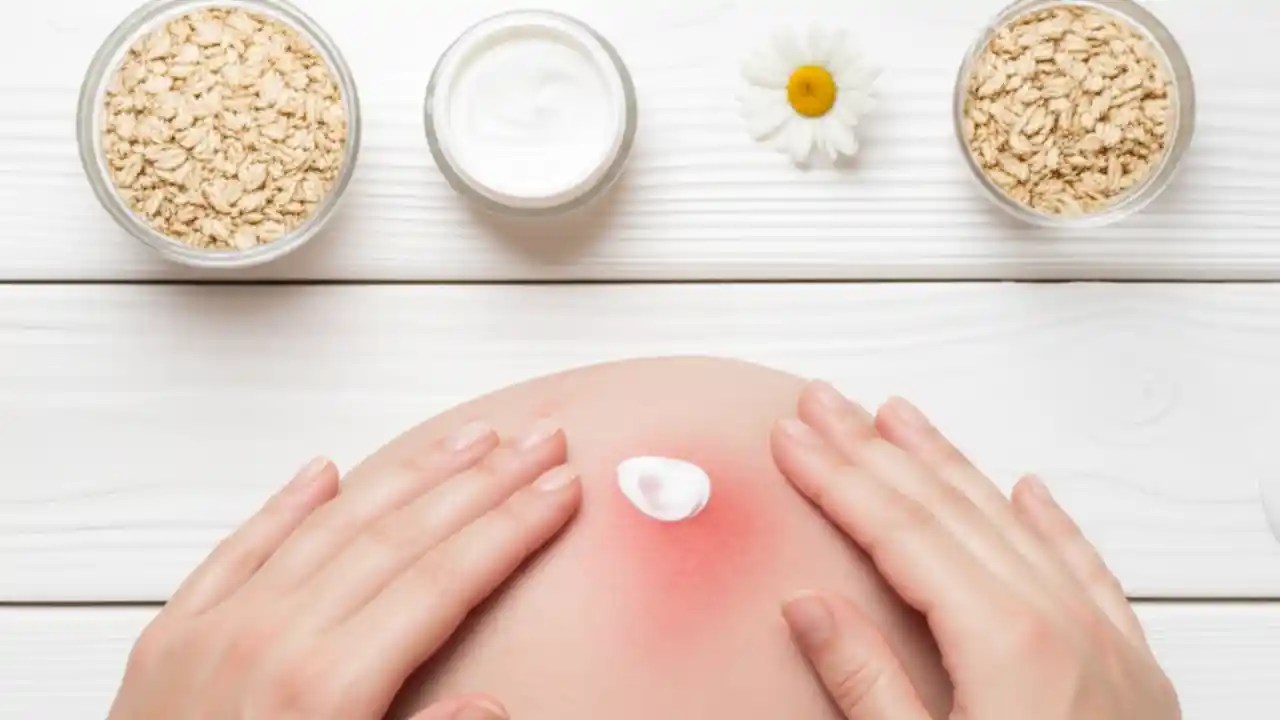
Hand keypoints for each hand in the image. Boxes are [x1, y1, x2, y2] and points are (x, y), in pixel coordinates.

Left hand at [109, 419, 580, 719]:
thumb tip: (490, 706)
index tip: (559, 490)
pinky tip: (324, 471)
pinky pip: (239, 548)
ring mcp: (218, 629)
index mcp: (328, 691)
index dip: (512, 528)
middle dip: (484, 481)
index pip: (447, 579)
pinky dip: (287, 505)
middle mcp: (274, 640)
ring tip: (465, 439)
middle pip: (404, 535)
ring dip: (408, 474)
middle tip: (538, 441)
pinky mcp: (172, 635)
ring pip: (332, 524)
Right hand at [771, 382, 1179, 719]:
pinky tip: (1027, 487)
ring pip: (1011, 520)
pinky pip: (1085, 567)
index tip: (793, 439)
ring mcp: (1103, 637)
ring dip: (948, 463)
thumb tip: (808, 609)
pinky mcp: (1129, 664)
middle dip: (875, 448)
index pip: (901, 531)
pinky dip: (1050, 522)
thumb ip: (867, 687)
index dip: (838, 478)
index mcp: (1007, 640)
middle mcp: (1061, 620)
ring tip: (899, 417)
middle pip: (948, 506)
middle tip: (824, 403)